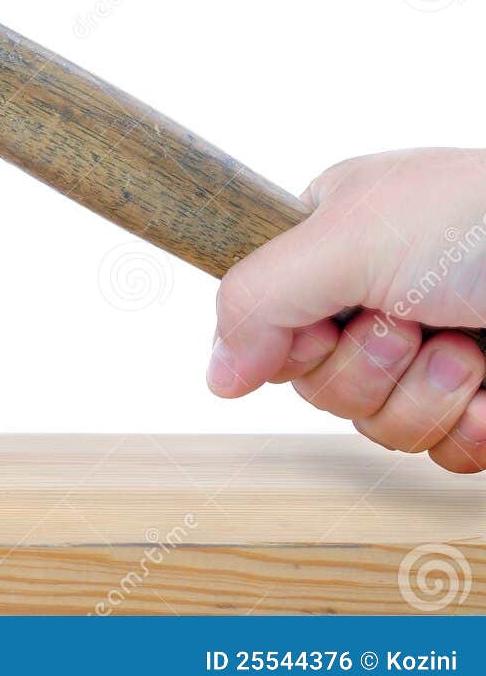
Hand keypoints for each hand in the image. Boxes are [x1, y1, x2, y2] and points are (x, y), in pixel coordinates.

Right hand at [210, 148, 485, 471]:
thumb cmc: (483, 220)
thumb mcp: (345, 236)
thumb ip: (256, 300)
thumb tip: (215, 376)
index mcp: (336, 242)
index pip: (267, 323)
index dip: (291, 343)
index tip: (329, 320)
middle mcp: (381, 297)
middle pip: (320, 385)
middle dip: (368, 371)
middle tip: (411, 326)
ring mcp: (436, 351)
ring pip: (379, 427)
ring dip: (424, 399)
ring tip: (468, 352)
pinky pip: (443, 455)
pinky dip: (469, 433)